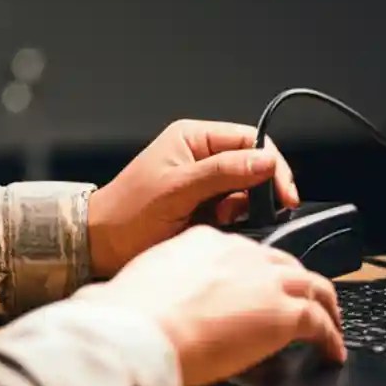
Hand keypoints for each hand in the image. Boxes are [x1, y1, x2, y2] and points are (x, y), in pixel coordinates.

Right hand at [74, 226, 343, 385]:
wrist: (138, 329)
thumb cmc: (130, 316)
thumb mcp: (147, 283)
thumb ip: (165, 284)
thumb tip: (160, 305)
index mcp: (204, 241)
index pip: (245, 252)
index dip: (258, 272)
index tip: (261, 288)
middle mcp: (240, 253)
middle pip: (286, 264)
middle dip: (301, 284)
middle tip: (307, 304)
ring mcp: (265, 280)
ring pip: (314, 288)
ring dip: (326, 309)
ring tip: (331, 328)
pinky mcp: (283, 312)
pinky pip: (321, 322)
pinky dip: (332, 337)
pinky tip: (332, 351)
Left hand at [87, 119, 298, 276]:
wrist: (101, 247)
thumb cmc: (127, 214)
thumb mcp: (177, 190)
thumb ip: (222, 173)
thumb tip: (266, 161)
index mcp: (194, 138)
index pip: (250, 140)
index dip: (271, 164)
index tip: (284, 194)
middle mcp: (202, 156)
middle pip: (253, 165)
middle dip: (260, 190)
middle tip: (265, 213)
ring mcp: (204, 184)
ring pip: (247, 192)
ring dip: (245, 209)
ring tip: (223, 221)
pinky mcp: (204, 208)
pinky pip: (235, 212)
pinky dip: (234, 222)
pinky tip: (218, 228)